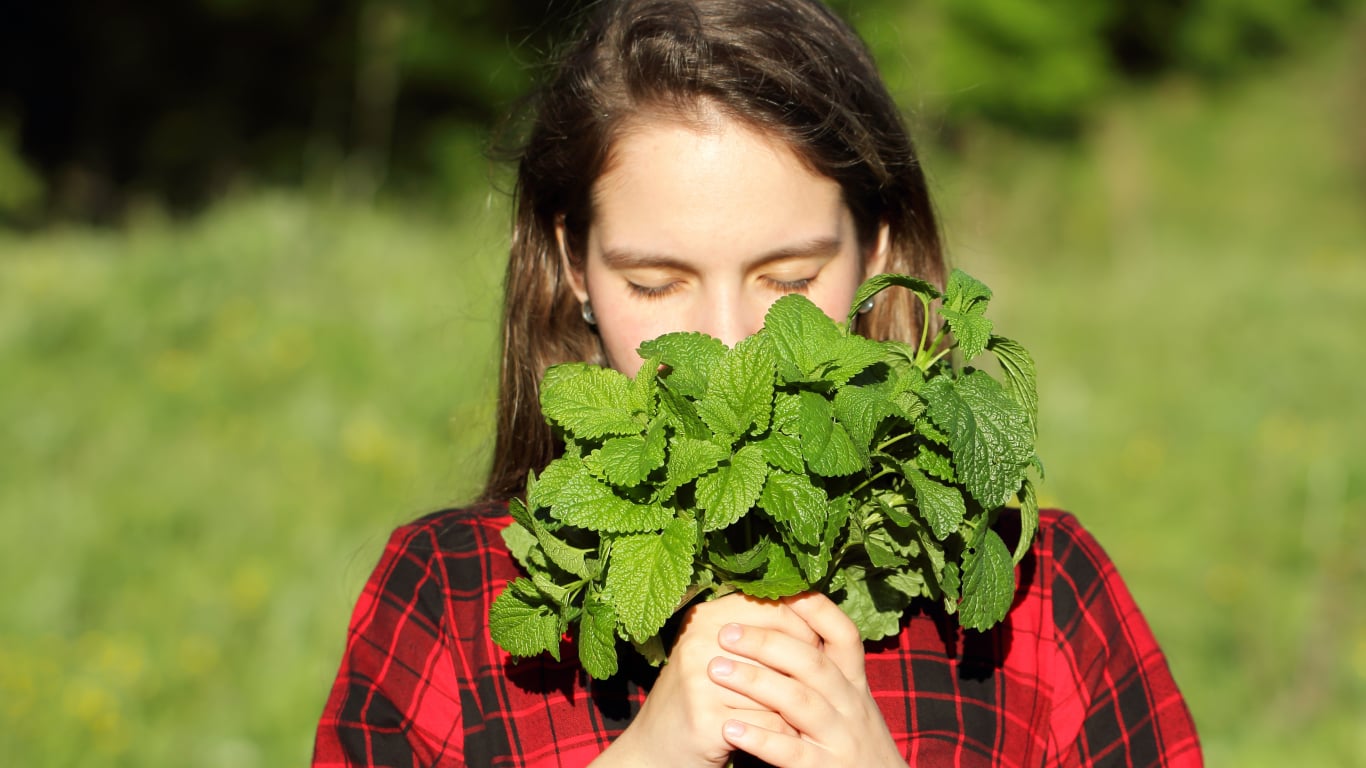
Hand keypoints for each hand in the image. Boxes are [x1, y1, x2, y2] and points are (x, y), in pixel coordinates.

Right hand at [592, 593, 820, 767]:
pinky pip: (768, 722)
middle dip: (804, 670)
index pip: (776, 609)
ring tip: (805, 712)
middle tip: (817, 685)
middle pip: (780, 648)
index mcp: (705, 616)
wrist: (654, 748)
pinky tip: (786, 735)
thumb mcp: (714, 652)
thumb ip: (753, 630)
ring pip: (778, 687)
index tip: (817, 649)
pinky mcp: (705, 719)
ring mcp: (699, 680)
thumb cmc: (697, 697)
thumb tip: (814, 610)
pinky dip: (784, 733)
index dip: (806, 630)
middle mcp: (698, 641)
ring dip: (796, 705)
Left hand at [707, 593, 904, 767]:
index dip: (817, 610)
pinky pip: (792, 752)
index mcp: (854, 683)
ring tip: (716, 670)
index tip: (781, 590)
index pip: (844, 637)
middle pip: (813, 663)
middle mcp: (852, 706)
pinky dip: (761, 739)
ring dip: (756, 682)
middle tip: (725, 632)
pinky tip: (730, 728)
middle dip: (768, 643)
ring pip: (800, 702)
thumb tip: (784, 617)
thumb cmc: (851, 740)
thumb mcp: (847, 701)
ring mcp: (841, 738)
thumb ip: (819, 670)